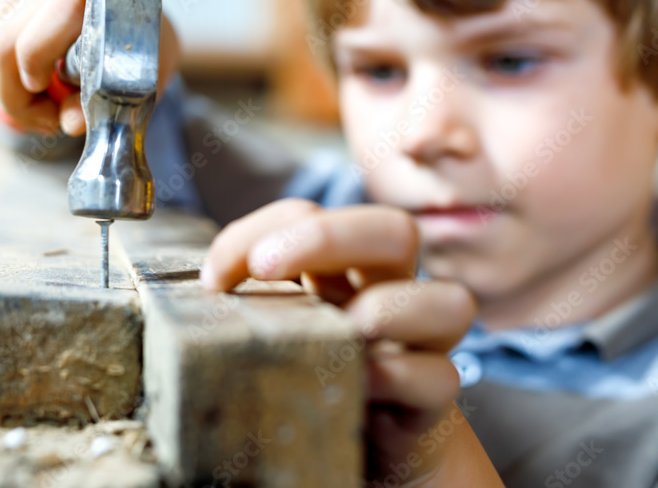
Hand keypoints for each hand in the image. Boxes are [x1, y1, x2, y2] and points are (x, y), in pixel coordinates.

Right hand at [0, 0, 180, 135]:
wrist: (136, 19)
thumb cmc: (135, 58)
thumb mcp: (132, 87)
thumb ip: (104, 106)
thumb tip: (69, 123)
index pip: (61, 14)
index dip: (41, 62)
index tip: (56, 102)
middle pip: (4, 43)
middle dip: (16, 97)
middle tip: (48, 119)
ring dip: (10, 93)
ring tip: (46, 109)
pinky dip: (3, 78)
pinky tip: (35, 86)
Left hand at [200, 198, 477, 482]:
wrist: (358, 444)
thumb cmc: (310, 371)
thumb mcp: (276, 325)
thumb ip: (256, 298)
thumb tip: (209, 284)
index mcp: (346, 265)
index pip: (312, 213)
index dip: (260, 228)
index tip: (213, 277)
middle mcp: (393, 290)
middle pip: (394, 229)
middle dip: (326, 238)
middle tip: (264, 269)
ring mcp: (423, 343)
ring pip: (448, 301)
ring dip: (382, 312)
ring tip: (333, 337)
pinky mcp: (432, 398)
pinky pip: (439, 377)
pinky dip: (396, 376)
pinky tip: (358, 387)